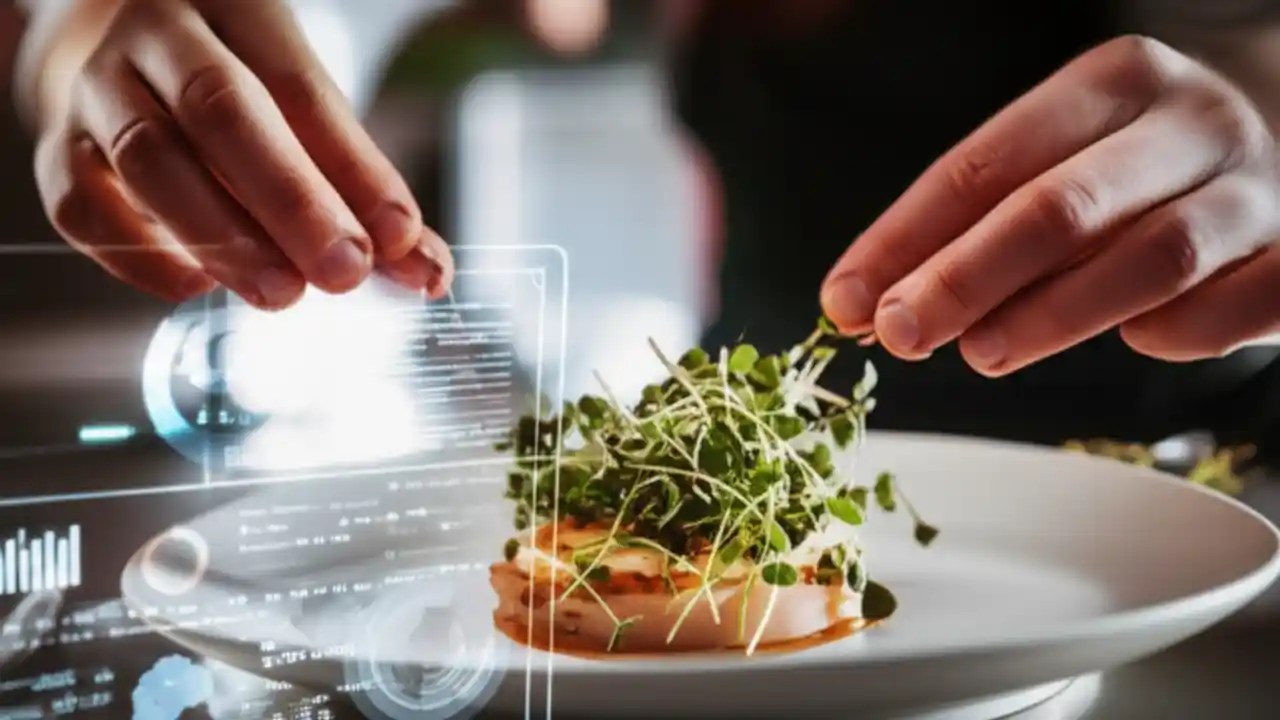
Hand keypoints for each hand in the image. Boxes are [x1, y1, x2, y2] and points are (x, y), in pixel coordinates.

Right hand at [33, 0, 452, 308]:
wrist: (118, 56)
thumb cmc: (241, 94)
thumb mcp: (307, 114)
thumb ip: (364, 190)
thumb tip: (428, 274)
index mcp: (239, 9)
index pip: (302, 89)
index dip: (355, 169)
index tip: (400, 239)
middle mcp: (159, 34)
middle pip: (221, 109)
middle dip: (291, 199)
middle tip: (345, 272)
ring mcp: (97, 88)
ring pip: (151, 158)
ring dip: (223, 237)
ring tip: (284, 293)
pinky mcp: (55, 149)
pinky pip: (83, 207)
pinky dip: (142, 255)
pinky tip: (199, 285)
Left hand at [821, 35, 1278, 373]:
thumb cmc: (1142, 175)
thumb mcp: (1060, 168)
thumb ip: (970, 228)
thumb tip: (863, 303)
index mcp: (1111, 83)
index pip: (983, 164)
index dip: (904, 239)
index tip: (846, 299)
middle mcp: (1188, 123)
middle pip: (1059, 206)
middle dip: (965, 277)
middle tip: (900, 333)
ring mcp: (1254, 187)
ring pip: (1150, 257)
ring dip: (1053, 315)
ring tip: (981, 353)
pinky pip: (1235, 306)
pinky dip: (1180, 331)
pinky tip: (1137, 340)